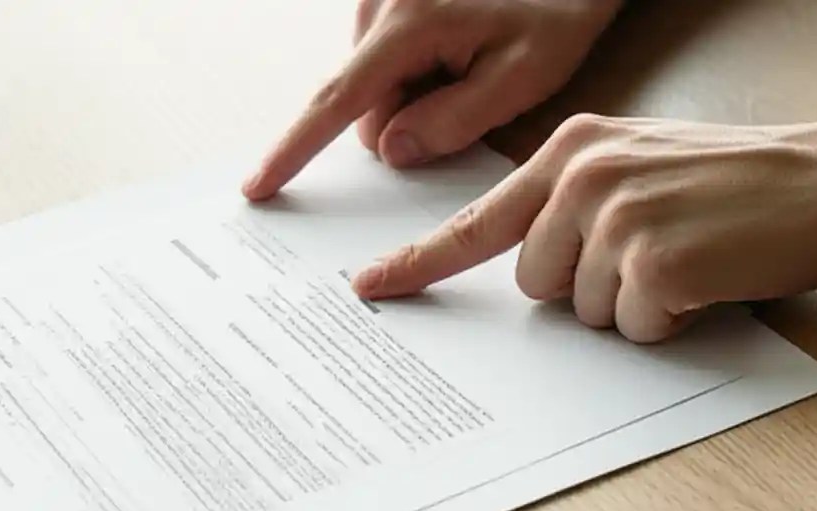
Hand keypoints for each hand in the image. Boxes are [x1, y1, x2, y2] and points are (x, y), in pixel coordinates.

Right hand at [242, 0, 624, 199]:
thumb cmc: (557, 9)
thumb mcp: (522, 77)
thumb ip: (451, 122)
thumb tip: (390, 150)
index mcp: (410, 24)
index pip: (337, 103)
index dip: (294, 150)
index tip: (258, 186)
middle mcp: (381, 4)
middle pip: (366, 105)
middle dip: (408, 121)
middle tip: (473, 95)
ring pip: (375, 88)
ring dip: (418, 95)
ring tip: (474, 62)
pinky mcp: (387, 0)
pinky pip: (385, 64)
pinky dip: (418, 74)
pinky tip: (460, 50)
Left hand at [349, 112, 816, 342]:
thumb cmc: (742, 179)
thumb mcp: (640, 165)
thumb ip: (573, 203)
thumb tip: (533, 266)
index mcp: (571, 149)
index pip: (475, 221)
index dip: (417, 263)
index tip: (370, 288)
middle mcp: (581, 177)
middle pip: (536, 284)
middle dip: (588, 288)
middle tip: (656, 251)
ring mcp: (615, 218)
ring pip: (583, 313)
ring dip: (633, 304)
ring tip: (689, 256)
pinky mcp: (654, 264)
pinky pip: (633, 328)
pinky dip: (671, 319)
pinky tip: (708, 276)